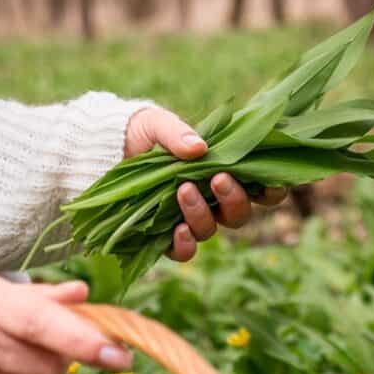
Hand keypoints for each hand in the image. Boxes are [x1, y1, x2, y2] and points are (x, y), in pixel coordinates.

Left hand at [125, 106, 286, 261]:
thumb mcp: (155, 122)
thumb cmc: (138, 133)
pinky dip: (185, 244)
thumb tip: (199, 148)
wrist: (101, 153)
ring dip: (202, 213)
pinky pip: (184, 251)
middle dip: (234, 199)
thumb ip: (177, 132)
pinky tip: (178, 230)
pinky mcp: (164, 237)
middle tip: (218, 178)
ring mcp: (189, 221)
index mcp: (221, 171)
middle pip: (239, 214)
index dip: (272, 190)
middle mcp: (211, 201)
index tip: (270, 181)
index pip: (260, 188)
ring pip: (212, 230)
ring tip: (183, 190)